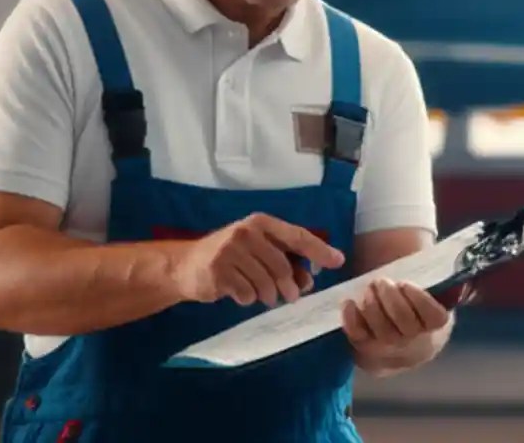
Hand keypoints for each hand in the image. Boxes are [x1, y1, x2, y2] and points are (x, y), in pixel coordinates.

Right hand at [172, 213, 344, 307]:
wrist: (186, 265)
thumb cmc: (230, 257)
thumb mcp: (257, 251)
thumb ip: (283, 260)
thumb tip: (309, 280)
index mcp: (261, 223)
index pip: (297, 236)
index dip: (319, 250)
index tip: (338, 261)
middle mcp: (246, 232)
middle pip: (282, 265)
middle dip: (290, 286)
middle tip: (292, 298)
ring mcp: (230, 251)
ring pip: (266, 283)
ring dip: (269, 296)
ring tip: (264, 297)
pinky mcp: (218, 271)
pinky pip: (247, 294)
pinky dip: (249, 300)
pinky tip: (241, 294)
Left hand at [340, 278, 450, 356]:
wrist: (407, 344)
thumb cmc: (419, 310)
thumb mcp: (433, 297)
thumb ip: (435, 282)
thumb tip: (438, 258)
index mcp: (434, 325)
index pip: (432, 316)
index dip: (419, 299)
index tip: (405, 284)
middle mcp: (413, 340)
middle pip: (403, 319)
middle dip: (390, 297)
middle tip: (381, 281)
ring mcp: (390, 346)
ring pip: (381, 328)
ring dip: (372, 305)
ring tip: (370, 288)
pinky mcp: (367, 348)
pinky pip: (358, 335)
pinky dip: (351, 319)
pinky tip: (349, 302)